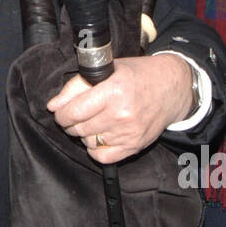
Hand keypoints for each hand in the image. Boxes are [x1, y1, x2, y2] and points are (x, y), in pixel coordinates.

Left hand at [48, 55, 193, 163]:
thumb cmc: (138, 75)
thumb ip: (77, 86)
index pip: (73, 112)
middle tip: (76, 116)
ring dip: (83, 134)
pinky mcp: (135, 145)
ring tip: (91, 122)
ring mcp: (129, 132)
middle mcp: (121, 114)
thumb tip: (54, 105)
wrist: (171, 88)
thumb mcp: (107, 70)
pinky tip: (99, 136)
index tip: (61, 112)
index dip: (61, 114)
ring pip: (88, 142)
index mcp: (113, 91)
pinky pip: (103, 156)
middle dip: (71, 123)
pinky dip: (95, 149)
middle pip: (79, 128)